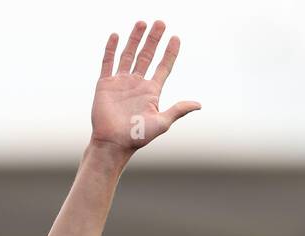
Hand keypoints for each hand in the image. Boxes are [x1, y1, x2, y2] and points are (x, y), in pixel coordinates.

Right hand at [91, 20, 200, 151]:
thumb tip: (198, 105)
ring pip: (129, 55)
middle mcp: (137, 84)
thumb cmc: (137, 137)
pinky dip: (111, 48)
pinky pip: (108, 62)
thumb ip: (178, 110)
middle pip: (147, 56)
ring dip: (135, 39)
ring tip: (142, 23)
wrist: (113, 143)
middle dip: (154, 39)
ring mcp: (121, 82)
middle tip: (161, 23)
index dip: (170, 53)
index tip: (176, 38)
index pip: (163, 67)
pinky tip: (116, 35)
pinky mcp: (105, 84)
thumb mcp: (161, 123)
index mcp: (151, 92)